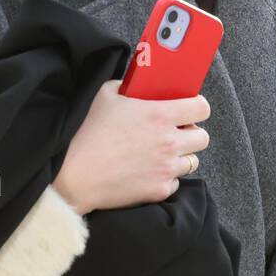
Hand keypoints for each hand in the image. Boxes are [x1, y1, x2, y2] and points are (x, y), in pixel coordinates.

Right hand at [52, 79, 210, 213]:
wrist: (73, 176)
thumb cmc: (87, 133)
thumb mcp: (105, 96)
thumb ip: (126, 86)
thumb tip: (135, 85)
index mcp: (160, 115)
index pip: (201, 108)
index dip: (197, 106)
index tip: (190, 108)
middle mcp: (169, 142)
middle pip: (202, 137)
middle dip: (191, 133)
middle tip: (174, 132)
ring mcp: (166, 168)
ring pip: (192, 161)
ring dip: (180, 156)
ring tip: (160, 153)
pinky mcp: (159, 190)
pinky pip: (175, 182)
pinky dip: (165, 177)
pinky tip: (148, 171)